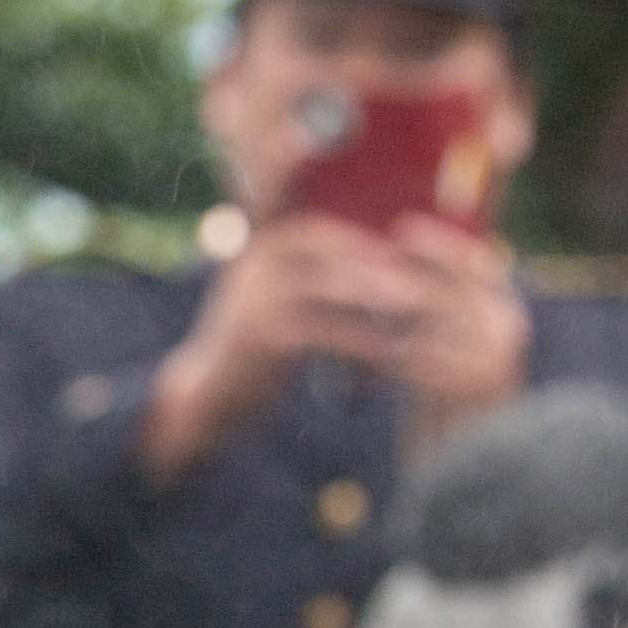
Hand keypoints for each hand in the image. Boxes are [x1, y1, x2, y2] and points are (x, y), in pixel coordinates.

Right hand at [147, 215, 519, 470]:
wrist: (206, 394)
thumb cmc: (254, 349)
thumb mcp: (275, 301)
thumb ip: (311, 279)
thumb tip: (375, 267)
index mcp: (259, 250)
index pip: (321, 232)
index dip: (364, 241)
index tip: (404, 253)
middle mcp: (254, 265)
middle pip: (328, 253)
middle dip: (376, 263)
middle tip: (420, 274)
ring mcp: (254, 298)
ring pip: (329, 288)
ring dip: (375, 296)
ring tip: (414, 306)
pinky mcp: (261, 336)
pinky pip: (323, 331)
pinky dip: (359, 340)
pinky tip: (387, 352)